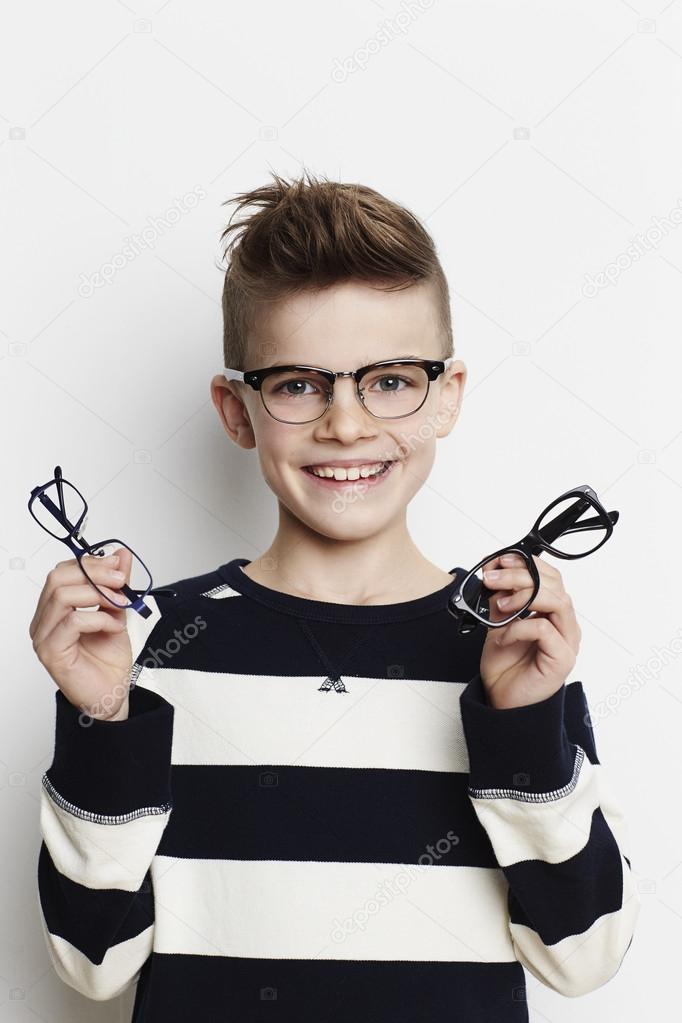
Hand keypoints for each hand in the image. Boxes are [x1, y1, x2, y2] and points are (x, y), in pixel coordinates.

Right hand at [29, 548, 134, 720]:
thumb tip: (122, 554)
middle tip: (121, 581)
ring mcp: (43, 636)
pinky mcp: (51, 652)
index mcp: (54, 608)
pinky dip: (99, 618)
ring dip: (98, 594)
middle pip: (58, 578)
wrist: (112, 693)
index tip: (119, 567)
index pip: (63, 571)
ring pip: (62, 595)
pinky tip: (114, 626)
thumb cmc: (109, 659)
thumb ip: (117, 584)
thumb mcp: (118, 612)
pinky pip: (72, 622)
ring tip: (120, 605)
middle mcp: (44, 620)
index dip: (91, 564)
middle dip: (94, 574)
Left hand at [478, 552, 580, 708]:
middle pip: (554, 584)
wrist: (503, 700)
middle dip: (520, 575)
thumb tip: (496, 575)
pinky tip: (503, 636)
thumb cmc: (505, 665)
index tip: (499, 561)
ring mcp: (567, 640)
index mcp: (552, 612)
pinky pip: (544, 628)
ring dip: (523, 595)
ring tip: (500, 605)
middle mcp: (564, 623)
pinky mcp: (562, 658)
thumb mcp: (497, 623)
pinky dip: (519, 626)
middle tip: (492, 579)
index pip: (550, 576)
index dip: (526, 563)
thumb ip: (502, 601)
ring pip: (557, 601)